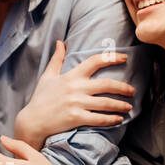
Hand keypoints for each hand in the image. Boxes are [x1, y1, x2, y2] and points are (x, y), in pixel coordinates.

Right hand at [14, 41, 133, 148]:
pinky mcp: (76, 118)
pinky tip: (119, 119)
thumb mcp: (48, 76)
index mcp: (71, 76)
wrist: (32, 121)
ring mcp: (76, 104)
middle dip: (123, 87)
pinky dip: (111, 119)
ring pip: (106, 103)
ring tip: (129, 107)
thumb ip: (57, 59)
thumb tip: (60, 42)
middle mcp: (75, 88)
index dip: (112, 58)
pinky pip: (98, 119)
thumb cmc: (40, 99)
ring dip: (120, 105)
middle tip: (132, 90)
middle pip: (106, 84)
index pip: (94, 61)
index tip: (125, 58)